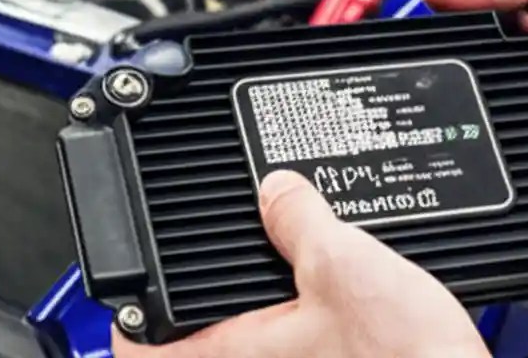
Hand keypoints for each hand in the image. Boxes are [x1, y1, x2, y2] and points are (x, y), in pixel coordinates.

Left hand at [112, 171, 488, 357]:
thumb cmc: (403, 356)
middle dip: (190, 303)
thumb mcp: (341, 261)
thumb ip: (299, 217)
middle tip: (189, 263)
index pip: (144, 347)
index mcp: (239, 351)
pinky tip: (317, 287)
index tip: (124, 288)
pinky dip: (287, 315)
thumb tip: (277, 187)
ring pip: (245, 343)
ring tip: (259, 264)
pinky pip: (289, 342)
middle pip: (194, 343)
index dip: (127, 315)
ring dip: (244, 309)